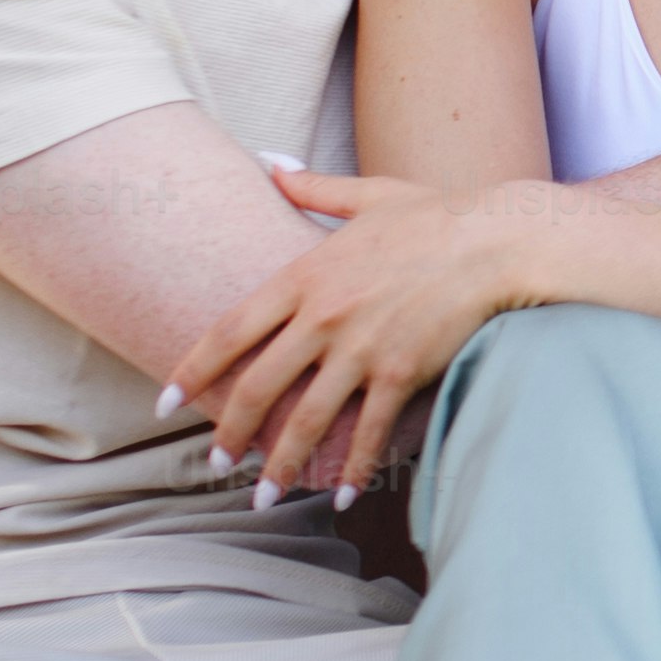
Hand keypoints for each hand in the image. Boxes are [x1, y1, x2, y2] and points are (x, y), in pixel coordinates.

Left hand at [171, 168, 542, 505]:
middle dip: (231, 432)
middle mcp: (323, 317)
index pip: (229, 331)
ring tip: (263, 498)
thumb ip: (311, 187)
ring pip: (307, 419)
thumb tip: (269, 162)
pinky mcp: (401, 372)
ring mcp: (361, 348)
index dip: (193, 370)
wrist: (496, 240)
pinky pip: (369, 431)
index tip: (165, 402)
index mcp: (304, 275)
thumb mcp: (367, 196)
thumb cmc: (436, 215)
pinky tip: (339, 496)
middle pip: (258, 385)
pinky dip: (352, 468)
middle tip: (217, 464)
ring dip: (281, 464)